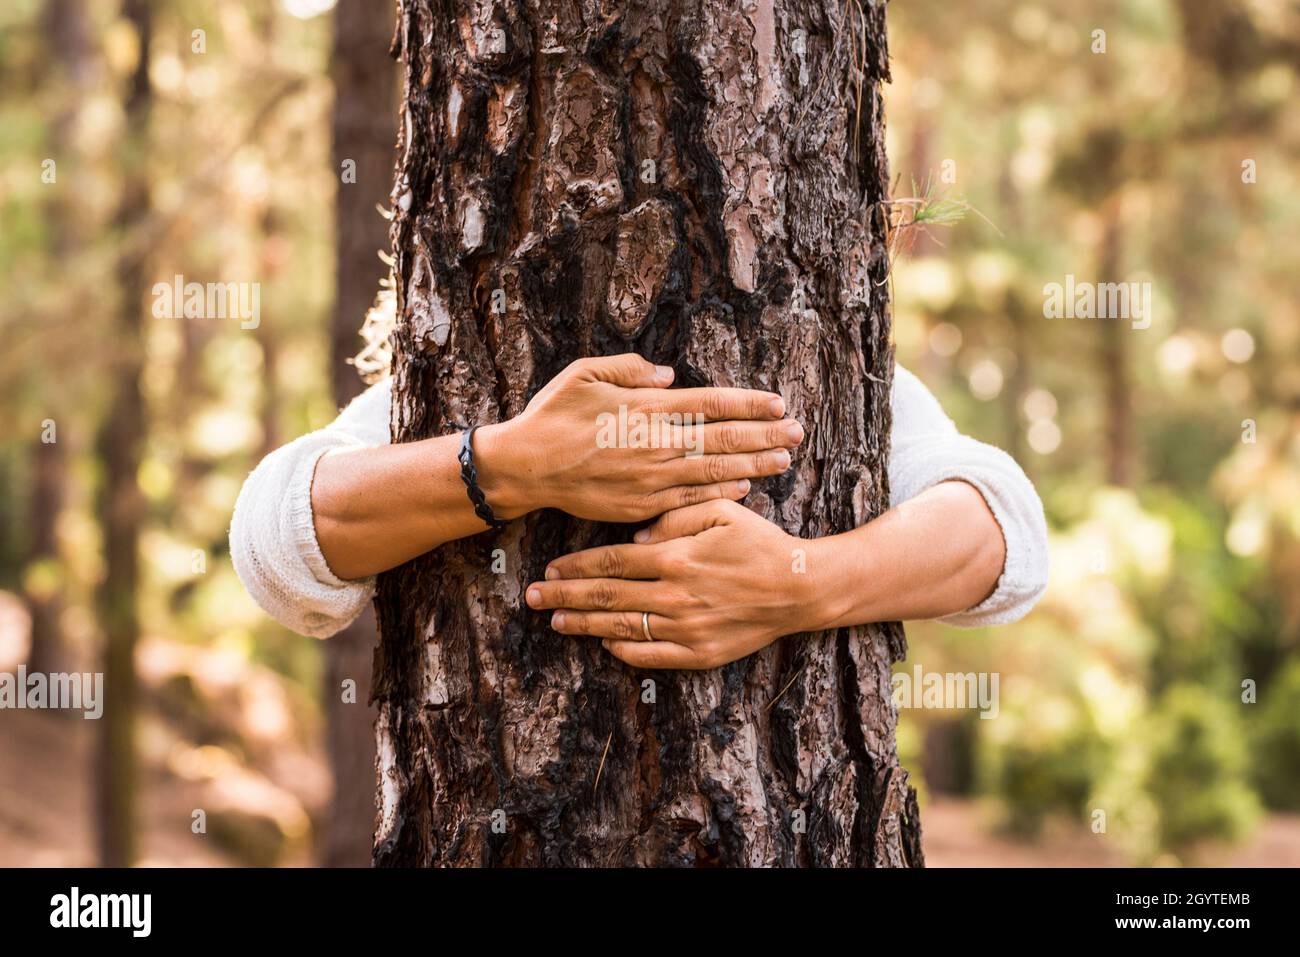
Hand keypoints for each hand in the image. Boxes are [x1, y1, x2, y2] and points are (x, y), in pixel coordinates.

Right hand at [477, 354, 801, 522]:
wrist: (525, 467)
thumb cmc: (553, 416)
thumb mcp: (585, 374)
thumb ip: (629, 368)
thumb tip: (670, 375)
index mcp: (647, 407)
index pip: (713, 404)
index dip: (750, 404)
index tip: (778, 403)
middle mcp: (656, 442)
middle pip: (724, 438)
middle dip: (765, 434)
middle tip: (798, 432)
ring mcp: (651, 477)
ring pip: (715, 471)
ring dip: (754, 465)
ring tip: (784, 459)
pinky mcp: (642, 505)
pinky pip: (691, 500)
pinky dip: (721, 494)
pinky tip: (746, 489)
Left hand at [525, 499, 812, 668]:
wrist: (799, 587)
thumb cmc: (759, 542)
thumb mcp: (719, 511)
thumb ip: (674, 517)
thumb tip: (636, 534)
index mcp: (675, 558)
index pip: (611, 563)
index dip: (576, 567)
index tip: (550, 569)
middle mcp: (674, 596)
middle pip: (606, 597)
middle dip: (563, 597)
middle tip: (531, 596)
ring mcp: (685, 629)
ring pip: (621, 628)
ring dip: (584, 625)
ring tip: (555, 620)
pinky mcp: (699, 654)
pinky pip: (651, 656)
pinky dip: (623, 650)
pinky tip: (604, 643)